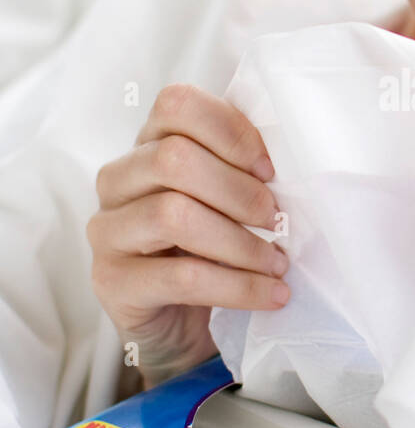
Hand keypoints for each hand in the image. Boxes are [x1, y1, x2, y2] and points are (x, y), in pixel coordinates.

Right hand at [86, 83, 290, 388]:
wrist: (179, 322)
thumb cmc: (209, 247)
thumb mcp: (225, 199)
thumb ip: (242, 168)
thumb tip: (294, 158)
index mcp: (147, 144)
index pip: (176, 105)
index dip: (230, 131)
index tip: (270, 169)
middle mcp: (117, 180)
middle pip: (173, 159)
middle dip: (239, 192)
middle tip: (278, 220)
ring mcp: (106, 230)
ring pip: (172, 216)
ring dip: (240, 243)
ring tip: (278, 263)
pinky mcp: (112, 281)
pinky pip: (181, 277)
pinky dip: (238, 286)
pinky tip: (271, 294)